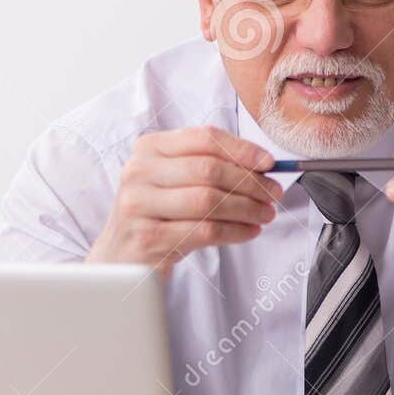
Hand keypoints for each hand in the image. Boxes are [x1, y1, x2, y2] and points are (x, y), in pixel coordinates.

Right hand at [88, 126, 282, 273]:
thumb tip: (261, 165)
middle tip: (273, 194)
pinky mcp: (149, 237)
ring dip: (246, 208)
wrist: (120, 256)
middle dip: (250, 182)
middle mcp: (139, 171)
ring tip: (265, 215)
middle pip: (208, 169)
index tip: (269, 163)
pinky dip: (235, 231)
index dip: (242, 148)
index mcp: (149, 148)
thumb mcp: (172, 181)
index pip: (203, 138)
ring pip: (208, 200)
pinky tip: (249, 231)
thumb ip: (207, 166)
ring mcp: (140, 204)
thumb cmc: (156, 214)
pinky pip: (204, 231)